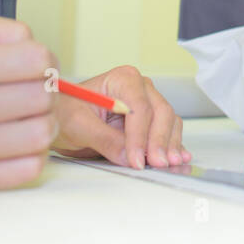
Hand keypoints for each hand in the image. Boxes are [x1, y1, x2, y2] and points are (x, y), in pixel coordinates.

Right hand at [0, 14, 58, 191]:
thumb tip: (42, 54)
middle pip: (42, 96)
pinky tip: (15, 143)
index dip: (43, 59)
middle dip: (45, 90)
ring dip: (43, 122)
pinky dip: (32, 153)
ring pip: (42, 132)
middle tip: (30, 92)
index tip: (33, 66)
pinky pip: (30, 167)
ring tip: (25, 117)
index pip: (35, 59)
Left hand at [51, 66, 188, 169]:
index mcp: (122, 79)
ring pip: (169, 122)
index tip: (137, 159)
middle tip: (157, 163)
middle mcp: (140, 88)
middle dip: (159, 140)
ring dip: (170, 144)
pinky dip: (173, 145)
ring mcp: (148, 103)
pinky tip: (179, 157)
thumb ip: (104, 139)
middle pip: (160, 112)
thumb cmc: (66, 114)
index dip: (141, 135)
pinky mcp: (151, 121)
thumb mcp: (78, 126)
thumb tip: (127, 156)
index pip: (140, 107)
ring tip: (169, 164)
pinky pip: (169, 131)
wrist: (64, 120)